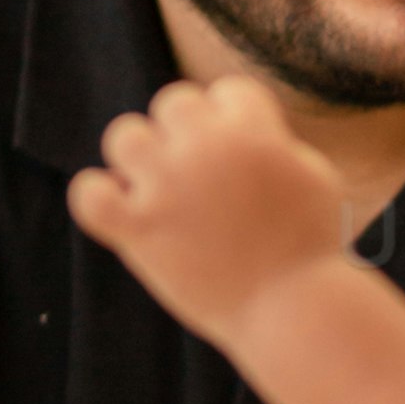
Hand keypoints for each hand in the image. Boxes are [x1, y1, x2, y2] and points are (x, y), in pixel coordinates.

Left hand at [69, 71, 353, 342]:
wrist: (291, 311)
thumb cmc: (310, 247)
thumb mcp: (316, 176)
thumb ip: (276, 140)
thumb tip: (244, 128)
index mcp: (252, 131)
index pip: (227, 92)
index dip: (235, 123)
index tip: (243, 162)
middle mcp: (204, 149)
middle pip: (174, 103)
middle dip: (187, 134)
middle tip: (203, 179)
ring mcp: (167, 188)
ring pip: (124, 136)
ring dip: (140, 158)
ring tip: (159, 190)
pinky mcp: (140, 230)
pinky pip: (88, 194)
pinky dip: (97, 198)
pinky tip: (121, 213)